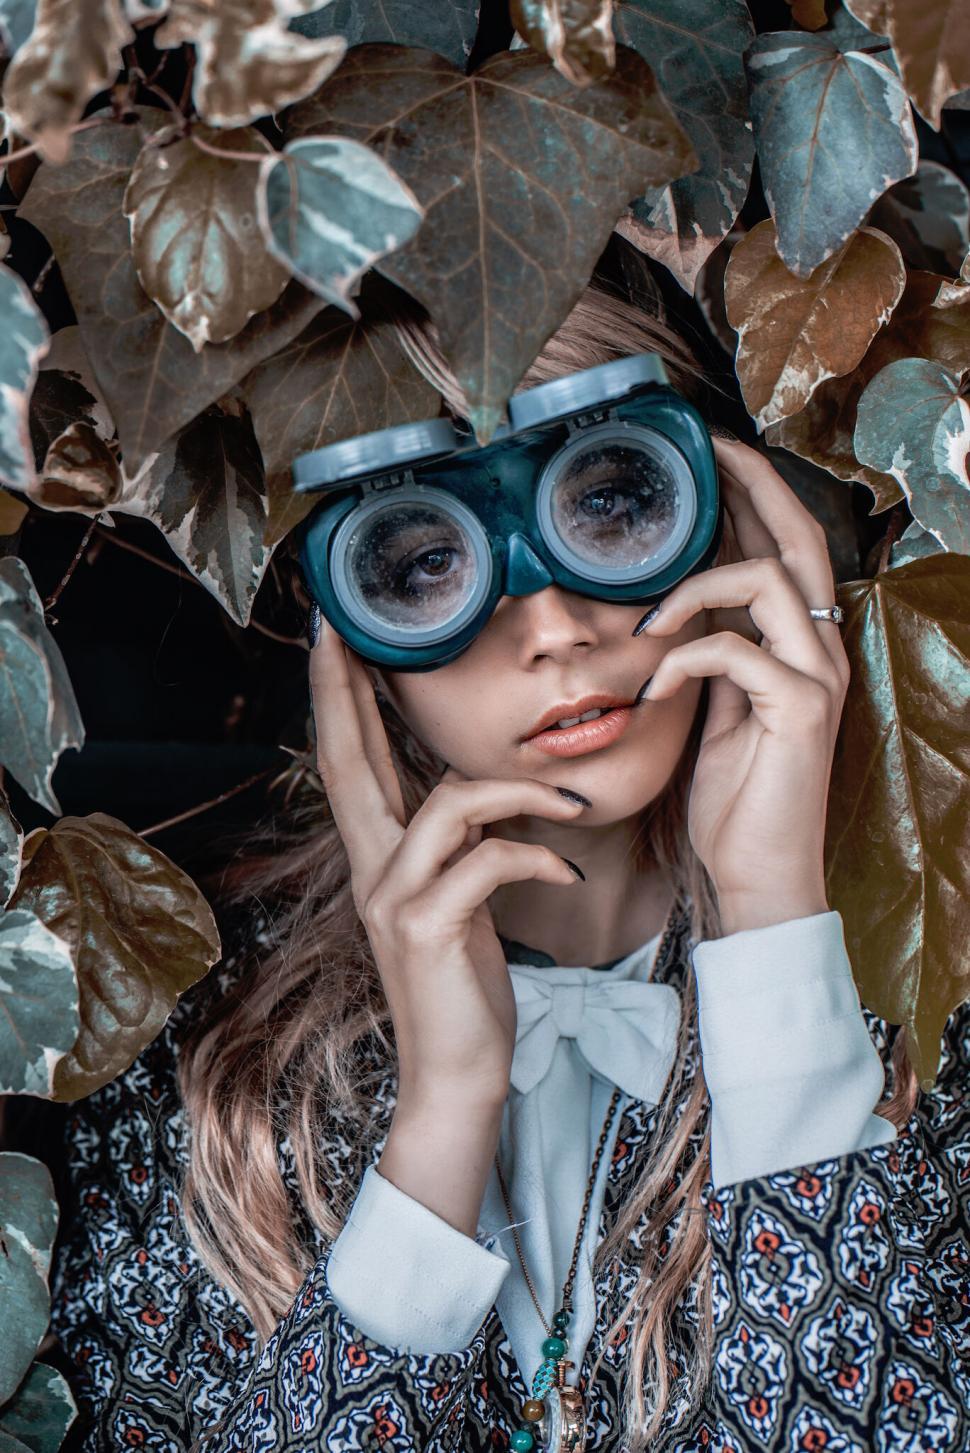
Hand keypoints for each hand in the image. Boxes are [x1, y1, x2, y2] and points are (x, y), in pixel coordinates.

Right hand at [308, 612, 587, 1109]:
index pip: (348, 765)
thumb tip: (485, 796)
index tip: (332, 642)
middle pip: (351, 763)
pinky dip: (537, 857)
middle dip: (347, 692)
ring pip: (450, 805)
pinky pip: (489, 860)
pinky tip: (565, 873)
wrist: (459, 1076)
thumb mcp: (456, 905)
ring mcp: (392, 900)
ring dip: (521, 791)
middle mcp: (371, 872)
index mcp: (378, 861)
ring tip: (571, 801)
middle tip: (344, 629)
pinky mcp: (427, 928)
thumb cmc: (465, 988)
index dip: (336, 701)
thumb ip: (455, 849)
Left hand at [634, 439, 850, 934]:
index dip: (755, 494)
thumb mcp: (717, 713)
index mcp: (801, 646)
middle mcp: (821, 650)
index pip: (787, 548)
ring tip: (651, 620)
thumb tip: (680, 614)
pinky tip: (654, 689)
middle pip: (798, 538)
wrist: (757, 873)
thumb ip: (714, 660)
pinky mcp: (800, 711)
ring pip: (768, 580)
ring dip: (696, 585)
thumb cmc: (737, 798)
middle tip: (705, 454)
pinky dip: (683, 660)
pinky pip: (736, 651)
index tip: (712, 459)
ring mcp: (817, 679)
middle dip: (752, 484)